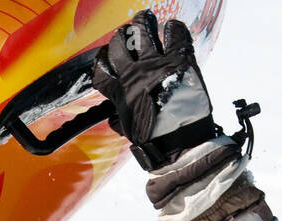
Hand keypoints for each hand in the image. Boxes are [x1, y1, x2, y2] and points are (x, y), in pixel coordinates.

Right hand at [92, 11, 218, 169]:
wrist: (179, 141)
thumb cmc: (154, 140)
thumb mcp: (129, 131)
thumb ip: (120, 119)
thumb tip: (115, 118)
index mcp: (120, 91)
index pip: (101, 70)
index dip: (101, 63)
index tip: (105, 60)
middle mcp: (134, 73)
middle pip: (118, 43)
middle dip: (120, 37)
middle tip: (126, 35)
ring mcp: (156, 63)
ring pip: (142, 29)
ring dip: (142, 22)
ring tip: (144, 19)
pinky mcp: (179, 58)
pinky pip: (174, 33)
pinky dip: (173, 28)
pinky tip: (171, 29)